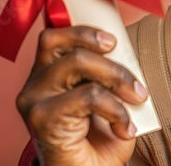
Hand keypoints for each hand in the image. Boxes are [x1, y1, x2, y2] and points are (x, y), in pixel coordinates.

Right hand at [15, 26, 146, 165]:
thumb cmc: (98, 140)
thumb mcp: (106, 97)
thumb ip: (106, 73)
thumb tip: (126, 52)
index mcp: (45, 74)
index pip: (54, 37)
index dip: (83, 31)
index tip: (114, 41)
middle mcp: (34, 84)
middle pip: (65, 44)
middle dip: (109, 58)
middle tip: (135, 82)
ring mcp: (34, 99)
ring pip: (77, 62)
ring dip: (116, 77)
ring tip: (136, 98)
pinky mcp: (42, 117)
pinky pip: (88, 95)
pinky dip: (116, 108)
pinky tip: (124, 127)